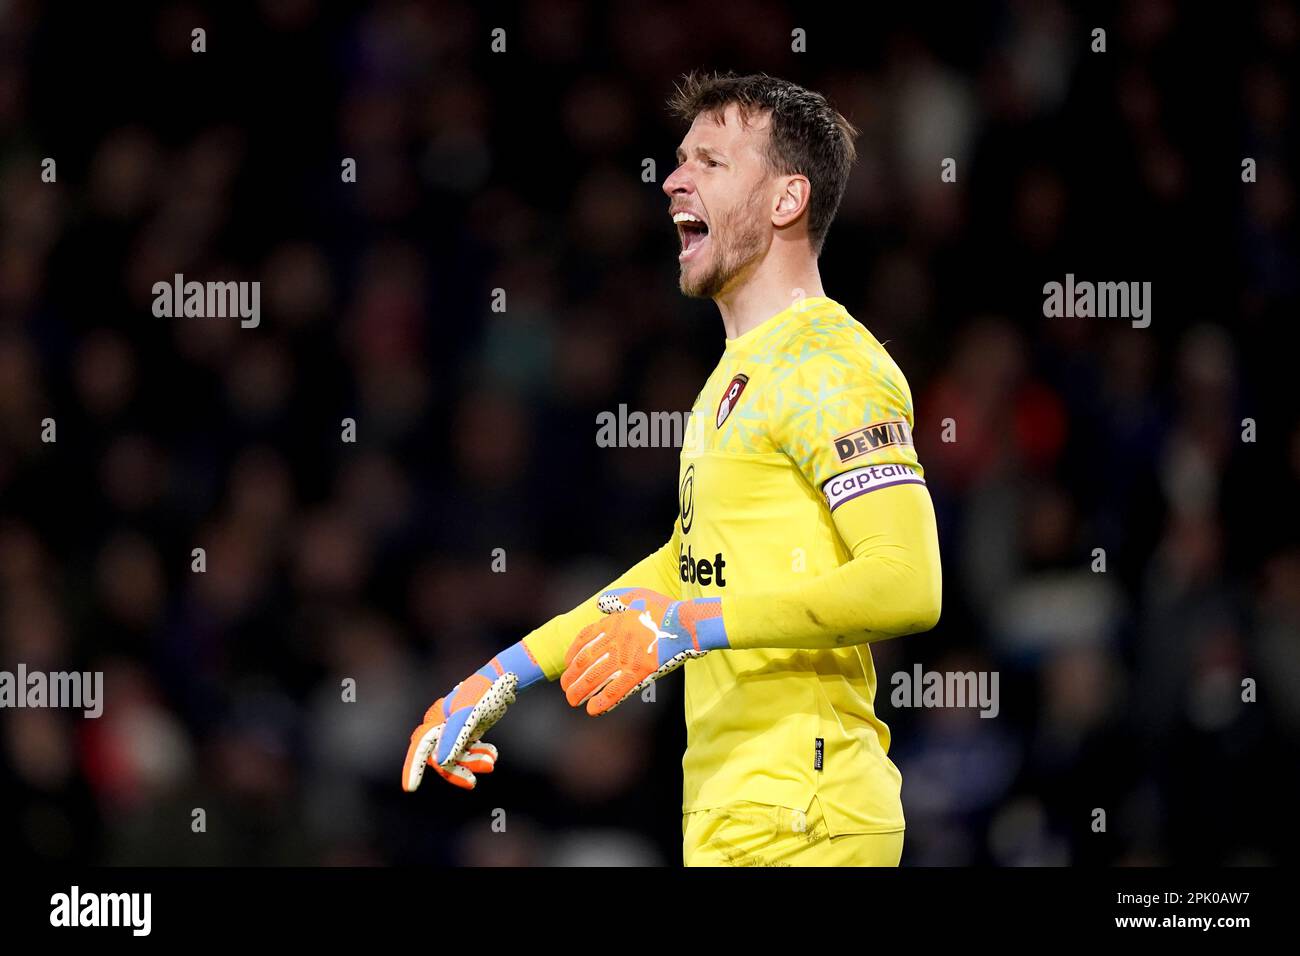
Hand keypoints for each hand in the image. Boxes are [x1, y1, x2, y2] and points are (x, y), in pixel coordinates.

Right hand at [401, 671, 516, 791]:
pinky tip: (492, 753)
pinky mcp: (468, 731)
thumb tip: (440, 762)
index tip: (410, 789)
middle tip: (473, 783)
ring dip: (473, 762)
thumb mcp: (470, 713)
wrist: (503, 679)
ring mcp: (455, 729)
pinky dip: (479, 755)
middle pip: (441, 758)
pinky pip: (468, 751)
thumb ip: (454, 737)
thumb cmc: (484, 692)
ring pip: (457, 757)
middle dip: (457, 770)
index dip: (412, 768)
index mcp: (436, 719)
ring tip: (492, 761)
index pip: (420, 747)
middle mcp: (441, 725)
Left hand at [560, 587, 727, 715]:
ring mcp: (627, 657)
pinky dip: (602, 701)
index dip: (572, 653)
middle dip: (571, 676)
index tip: (567, 663)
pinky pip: (617, 689)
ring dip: (580, 691)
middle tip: (566, 687)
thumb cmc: (666, 610)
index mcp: (613, 622)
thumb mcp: (638, 595)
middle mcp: (615, 640)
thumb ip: (617, 599)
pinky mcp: (640, 672)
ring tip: (572, 700)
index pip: (584, 639)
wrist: (686, 623)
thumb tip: (600, 603)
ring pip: (595, 677)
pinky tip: (592, 710)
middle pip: (584, 661)